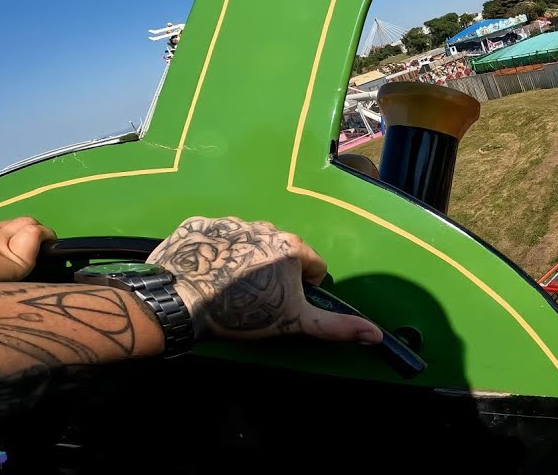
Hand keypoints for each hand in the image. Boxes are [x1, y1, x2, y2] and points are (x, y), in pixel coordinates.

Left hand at [148, 216, 381, 344]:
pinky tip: (203, 273)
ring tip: (226, 286)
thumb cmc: (244, 312)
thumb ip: (336, 326)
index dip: (302, 288)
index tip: (282, 303)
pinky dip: (213, 252)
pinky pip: (214, 237)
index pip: (312, 266)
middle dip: (274, 272)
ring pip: (248, 242)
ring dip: (244, 259)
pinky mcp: (198, 225)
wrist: (181, 302)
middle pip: (280, 251)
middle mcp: (264, 226)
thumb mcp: (294, 322)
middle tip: (254, 298)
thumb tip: (376, 335)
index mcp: (291, 246)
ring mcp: (229, 222)